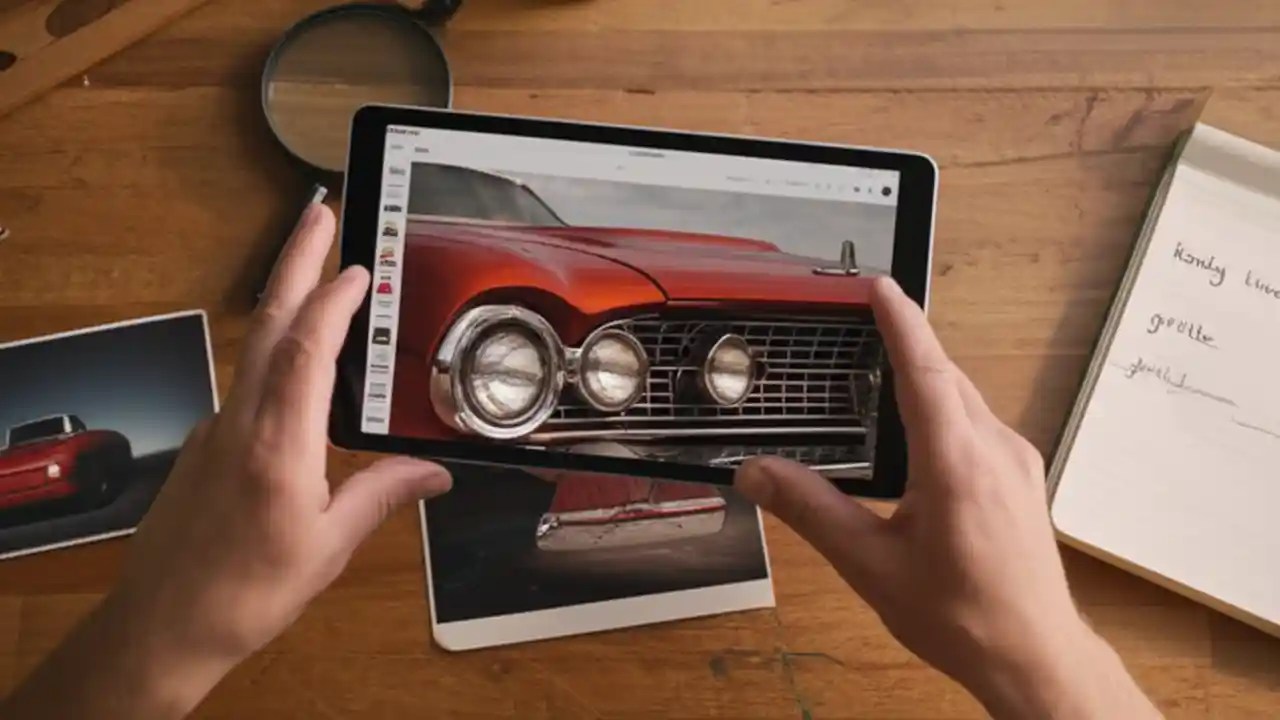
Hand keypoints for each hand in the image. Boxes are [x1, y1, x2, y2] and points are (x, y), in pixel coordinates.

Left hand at [3, 200, 451, 719]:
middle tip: (317, 215)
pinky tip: (297, 360)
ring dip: (284, 298)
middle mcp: (241, 422)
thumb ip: (382, 496)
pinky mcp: (208, 442)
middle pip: (269, 322)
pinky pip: (247, 378)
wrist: (163, 623)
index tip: (357, 269)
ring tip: (314, 270)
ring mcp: (217, 427)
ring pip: (253, 345)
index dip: (333, 301)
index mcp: (278, 444)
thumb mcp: (330, 546)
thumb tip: (432, 472)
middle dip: (293, 261)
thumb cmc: (243, 592)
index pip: (306, 349)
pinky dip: (276, 348)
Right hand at [735, 278, 1158, 719]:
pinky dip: (946, 408)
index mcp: (957, 464)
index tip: (878, 286)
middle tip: (864, 321)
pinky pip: (979, 422)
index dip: (900, 322)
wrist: (1034, 656)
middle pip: (946, 377)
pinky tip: (920, 431)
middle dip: (907, 345)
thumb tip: (758, 474)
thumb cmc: (963, 617)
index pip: (925, 371)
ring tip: (883, 369)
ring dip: (927, 378)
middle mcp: (995, 451)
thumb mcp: (872, 565)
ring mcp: (1016, 462)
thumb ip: (812, 511)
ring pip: (966, 398)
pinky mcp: (1022, 477)